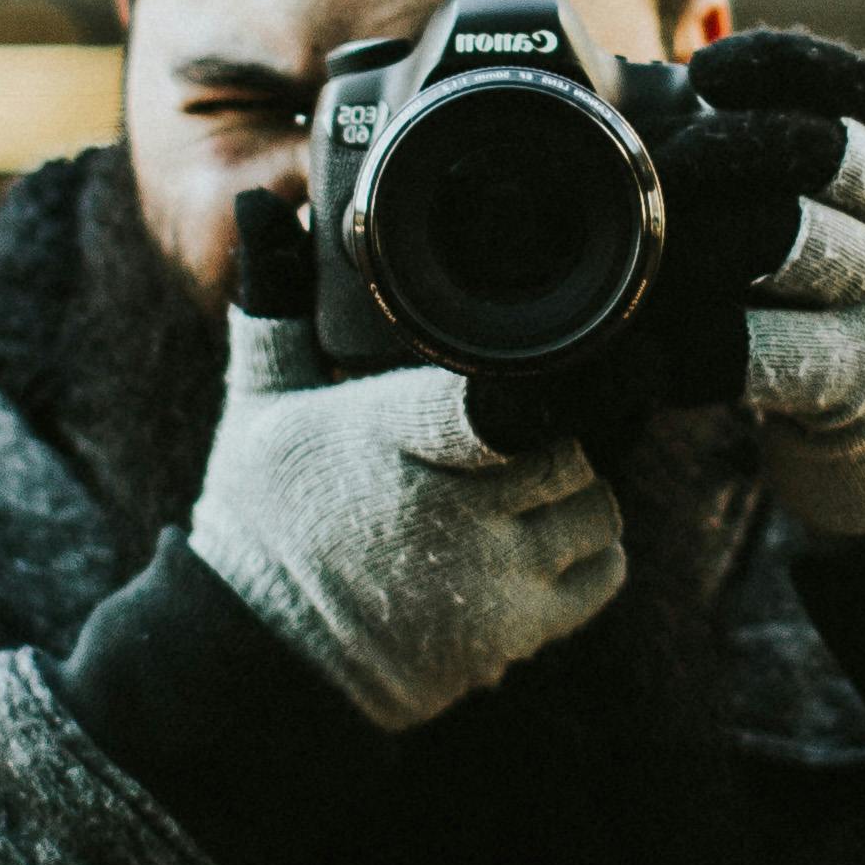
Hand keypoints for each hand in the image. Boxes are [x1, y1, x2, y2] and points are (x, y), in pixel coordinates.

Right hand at [188, 313, 626, 730]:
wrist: (263, 659)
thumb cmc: (264, 518)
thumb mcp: (257, 404)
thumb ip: (273, 301)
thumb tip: (263, 205)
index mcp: (384, 439)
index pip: (491, 402)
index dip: (533, 382)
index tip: (539, 366)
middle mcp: (446, 508)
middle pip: (564, 443)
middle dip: (550, 433)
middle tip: (516, 431)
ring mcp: (489, 574)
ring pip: (597, 503)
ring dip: (576, 490)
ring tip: (526, 484)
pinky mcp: (516, 630)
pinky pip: (607, 567)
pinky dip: (591, 549)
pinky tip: (542, 535)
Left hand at [700, 36, 864, 540]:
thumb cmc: (854, 310)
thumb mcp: (862, 218)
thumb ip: (797, 138)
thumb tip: (697, 22)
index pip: (859, 88)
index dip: (782, 64)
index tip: (709, 72)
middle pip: (822, 149)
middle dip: (726, 147)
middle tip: (665, 172)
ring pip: (786, 239)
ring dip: (694, 244)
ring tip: (646, 261)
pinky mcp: (856, 381)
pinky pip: (757, 345)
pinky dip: (690, 345)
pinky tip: (655, 352)